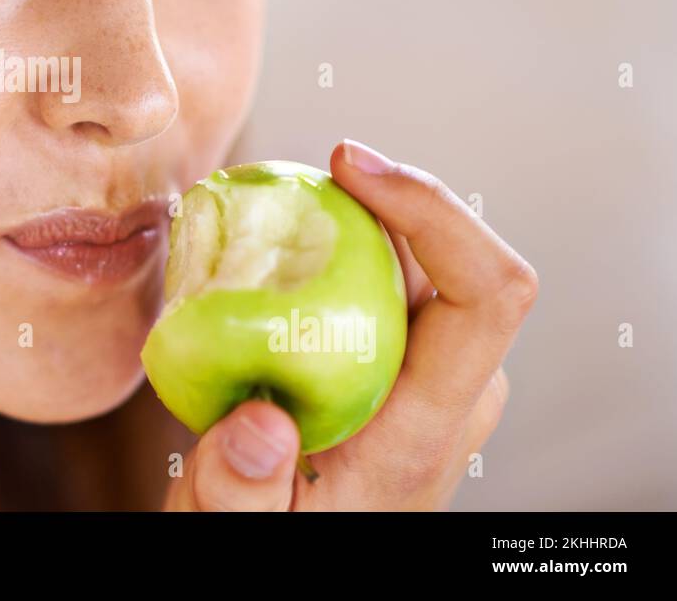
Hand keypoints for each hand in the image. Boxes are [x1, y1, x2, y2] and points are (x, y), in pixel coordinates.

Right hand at [163, 139, 537, 510]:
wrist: (301, 550)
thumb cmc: (272, 540)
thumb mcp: (231, 534)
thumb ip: (238, 492)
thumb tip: (261, 426)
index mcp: (425, 427)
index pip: (487, 290)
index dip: (432, 207)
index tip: (348, 167)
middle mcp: (453, 391)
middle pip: (446, 254)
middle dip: (371, 198)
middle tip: (280, 186)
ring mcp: (439, 376)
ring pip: (421, 261)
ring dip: (357, 218)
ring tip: (276, 211)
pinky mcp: (416, 365)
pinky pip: (396, 280)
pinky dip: (347, 245)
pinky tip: (288, 248)